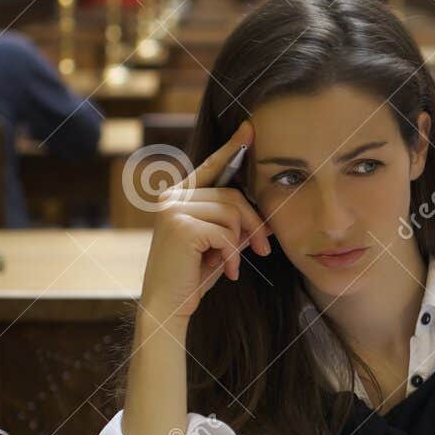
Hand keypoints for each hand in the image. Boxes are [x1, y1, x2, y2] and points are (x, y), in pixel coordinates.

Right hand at [137, 121, 271, 327]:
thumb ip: (233, 222)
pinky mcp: (180, 227)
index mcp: (179, 195)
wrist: (168, 306)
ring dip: (242, 243)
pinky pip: (226, 234)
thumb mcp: (218, 243)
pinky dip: (233, 255)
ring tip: (234, 264)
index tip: (250, 129)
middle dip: (254, 223)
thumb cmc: (194, 275)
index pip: (211, 166)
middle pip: (232, 196)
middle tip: (265, 248)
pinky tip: (228, 271)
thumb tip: (263, 212)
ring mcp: (173, 209)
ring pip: (232, 214)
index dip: (232, 148)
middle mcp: (172, 196)